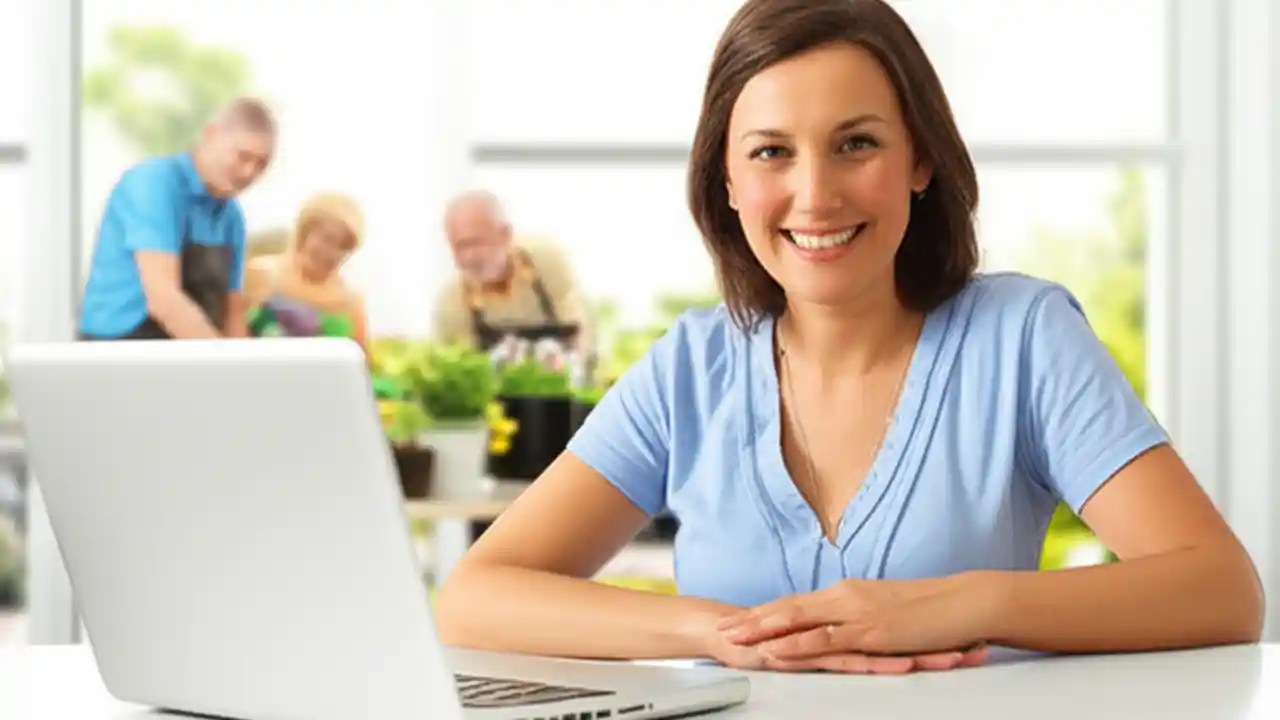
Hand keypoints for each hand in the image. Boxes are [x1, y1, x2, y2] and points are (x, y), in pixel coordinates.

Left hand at [715, 575, 994, 672]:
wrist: (966, 601)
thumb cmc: (934, 609)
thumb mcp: (889, 611)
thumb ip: (863, 617)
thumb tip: (845, 628)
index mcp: (849, 593)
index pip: (798, 602)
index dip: (767, 611)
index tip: (739, 617)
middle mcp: (846, 598)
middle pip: (788, 607)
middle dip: (753, 619)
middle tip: (722, 628)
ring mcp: (856, 614)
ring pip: (799, 620)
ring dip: (764, 630)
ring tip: (735, 638)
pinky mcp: (871, 632)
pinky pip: (826, 639)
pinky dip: (797, 644)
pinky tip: (777, 650)